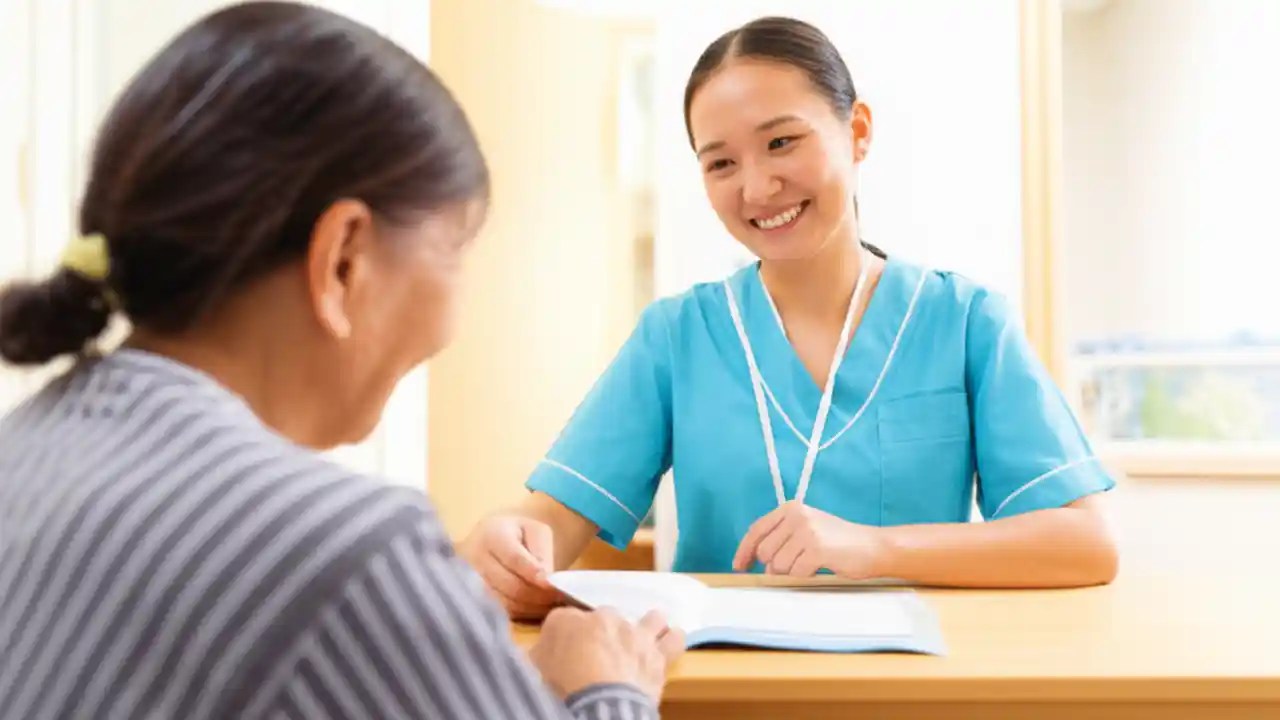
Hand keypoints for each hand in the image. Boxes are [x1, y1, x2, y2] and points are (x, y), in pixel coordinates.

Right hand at [460, 514, 561, 619]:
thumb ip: (542, 553)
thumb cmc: (522, 535)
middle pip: (510, 584)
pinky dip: (522, 612)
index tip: (552, 585)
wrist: (497, 539)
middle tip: (558, 598)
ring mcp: (468, 580)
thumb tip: (545, 580)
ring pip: (505, 602)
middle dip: (538, 594)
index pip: (514, 558)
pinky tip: (536, 608)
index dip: (533, 573)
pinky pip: (500, 612)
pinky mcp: (472, 599)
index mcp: (491, 534)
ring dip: (531, 606)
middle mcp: (473, 557)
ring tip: (550, 604)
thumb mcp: (537, 532)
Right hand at [529, 607, 685, 701]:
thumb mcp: (532, 673)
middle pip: (605, 617)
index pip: (565, 619)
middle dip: (604, 633)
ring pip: (648, 619)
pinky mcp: (657, 655)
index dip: (566, 635)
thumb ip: (538, 656)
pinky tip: (671, 639)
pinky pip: (673, 639)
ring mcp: (634, 634)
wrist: (598, 711)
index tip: (567, 652)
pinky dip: (672, 640)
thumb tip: (540, 651)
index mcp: (566, 621)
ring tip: (646, 635)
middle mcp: (603, 619)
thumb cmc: (560, 692)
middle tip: (600, 655)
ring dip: (647, 626)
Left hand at [732, 500, 888, 577]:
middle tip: (797, 565)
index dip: (744, 550)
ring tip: (811, 564)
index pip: (757, 530)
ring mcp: (807, 532)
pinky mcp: (817, 549)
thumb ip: (782, 536)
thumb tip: (755, 559)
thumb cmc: (839, 542)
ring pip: (778, 565)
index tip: (739, 566)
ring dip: (791, 572)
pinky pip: (796, 573)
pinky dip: (805, 576)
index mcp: (791, 508)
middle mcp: (797, 516)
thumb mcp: (807, 528)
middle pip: (765, 552)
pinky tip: (819, 567)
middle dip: (775, 566)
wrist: (873, 546)